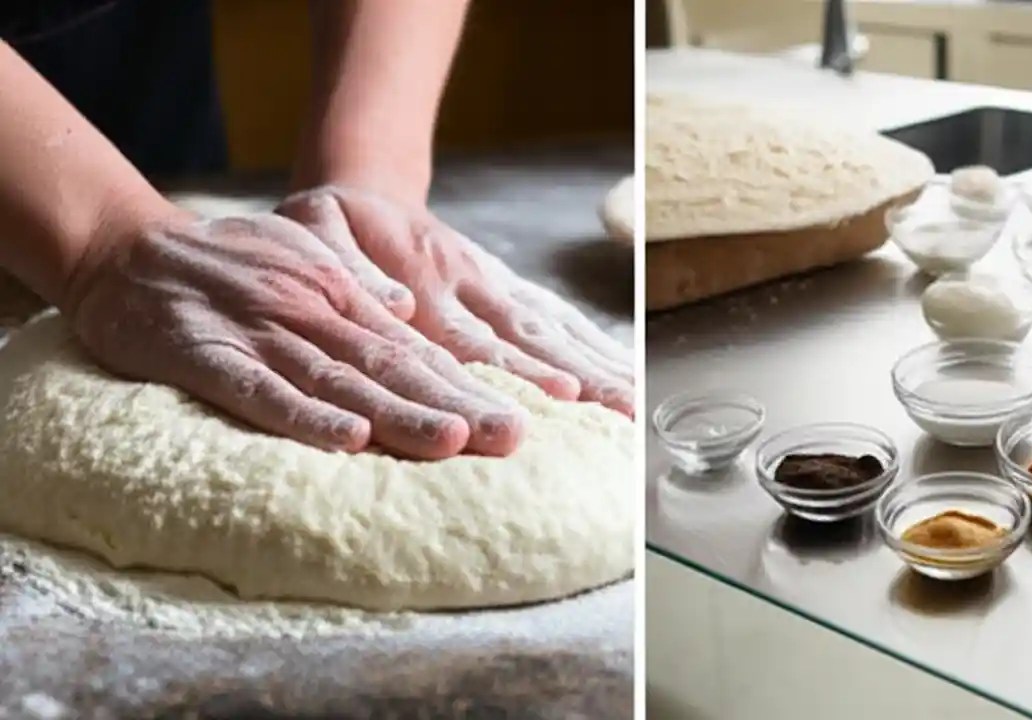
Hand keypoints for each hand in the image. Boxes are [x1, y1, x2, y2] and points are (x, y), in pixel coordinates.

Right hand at [62, 210, 527, 458]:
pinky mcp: (209, 357)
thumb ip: (354, 284)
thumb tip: (405, 306)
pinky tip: (347, 441)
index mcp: (340, 299)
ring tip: (453, 441)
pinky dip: (305, 417)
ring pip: (340, 384)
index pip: (414, 352)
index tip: (520, 416)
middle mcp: (313, 317)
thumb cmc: (225, 261)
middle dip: (456, 406)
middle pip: (394, 370)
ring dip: (398, 415)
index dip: (466, 386)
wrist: (126, 250)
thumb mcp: (301, 257)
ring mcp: (262, 336)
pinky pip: (262, 393)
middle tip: (513, 437)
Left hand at [278, 186, 633, 415]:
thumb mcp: (315, 226)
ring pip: (554, 327)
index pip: (476, 337)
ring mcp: (495, 284)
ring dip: (597, 365)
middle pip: (532, 338)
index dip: (521, 366)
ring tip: (636, 403)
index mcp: (425, 280)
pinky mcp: (507, 285)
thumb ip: (345, 265)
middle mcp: (471, 285)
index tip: (564, 393)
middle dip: (581, 376)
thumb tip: (394, 303)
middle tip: (624, 411)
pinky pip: (556, 316)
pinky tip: (624, 375)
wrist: (366, 184)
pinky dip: (593, 346)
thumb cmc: (334, 222)